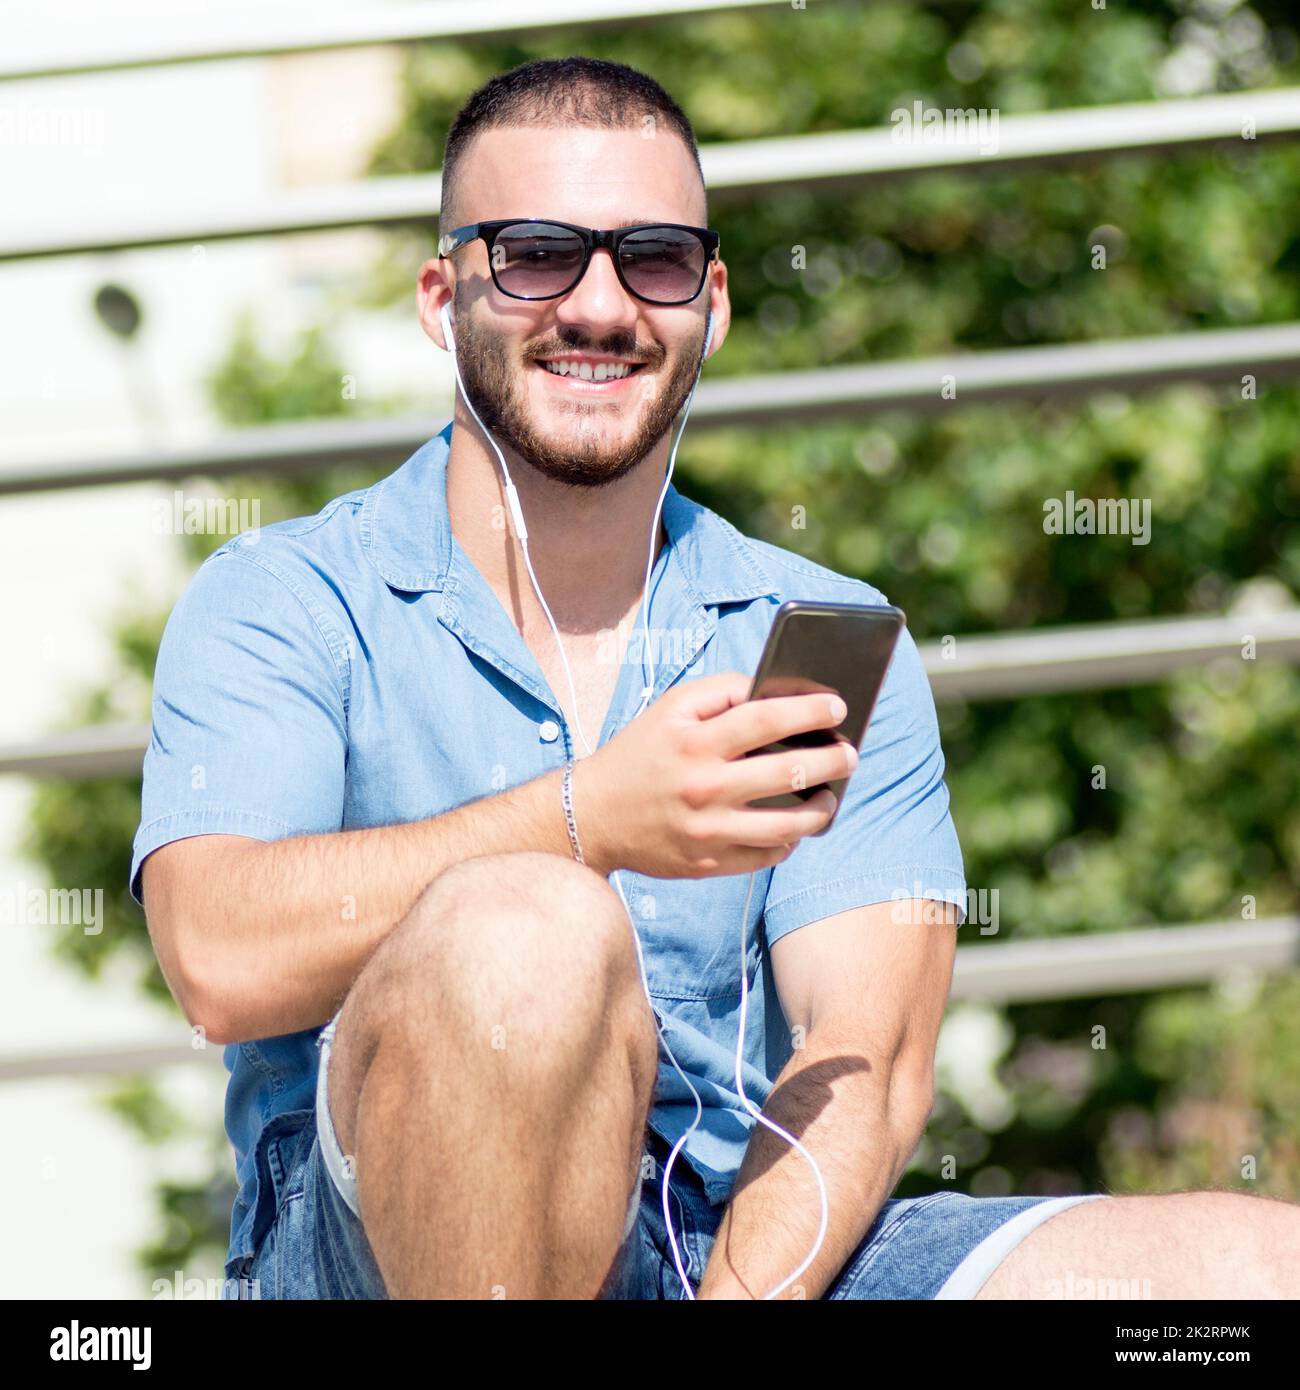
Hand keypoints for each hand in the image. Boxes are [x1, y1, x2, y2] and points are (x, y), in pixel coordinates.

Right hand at [573, 673, 857, 877]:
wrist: (592, 816)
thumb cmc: (639, 754)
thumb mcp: (670, 709)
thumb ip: (721, 693)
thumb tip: (773, 691)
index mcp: (694, 743)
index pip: (765, 719)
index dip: (810, 711)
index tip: (838, 708)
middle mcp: (704, 788)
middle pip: (789, 772)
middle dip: (833, 760)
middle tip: (850, 754)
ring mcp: (708, 831)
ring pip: (788, 826)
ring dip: (821, 809)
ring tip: (830, 795)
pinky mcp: (708, 863)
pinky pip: (767, 856)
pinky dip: (790, 840)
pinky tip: (797, 826)